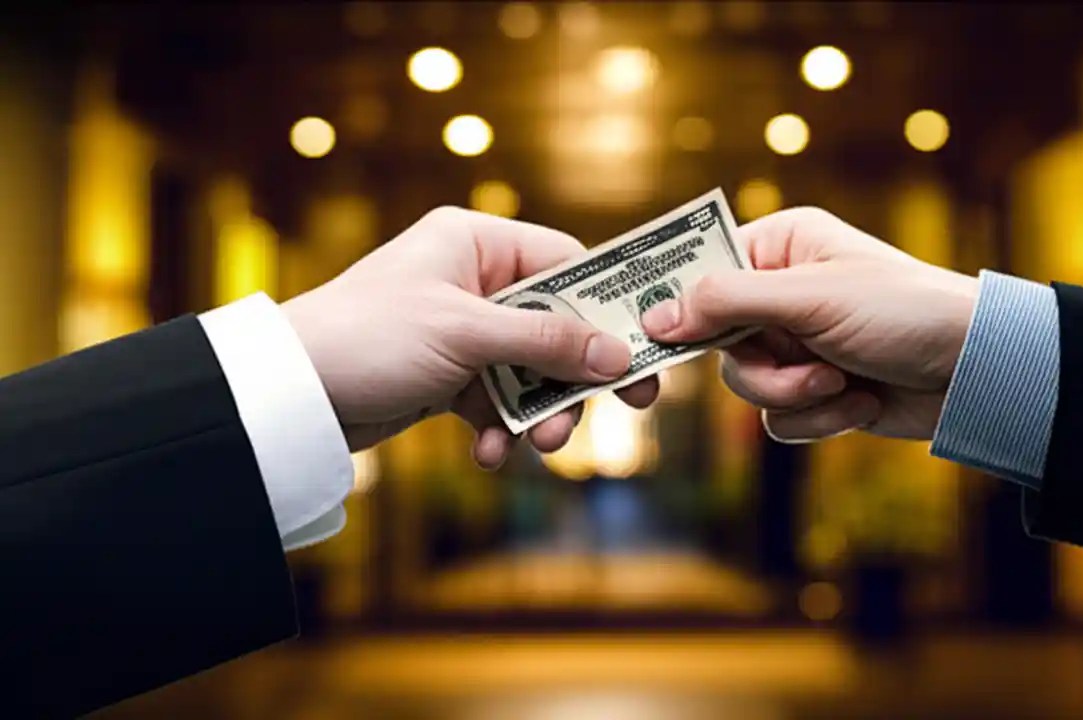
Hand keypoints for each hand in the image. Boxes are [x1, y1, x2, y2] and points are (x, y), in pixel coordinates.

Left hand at [282, 207, 657, 464]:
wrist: (291, 394)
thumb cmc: (369, 337)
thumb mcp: (465, 334)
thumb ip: (545, 341)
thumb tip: (618, 354)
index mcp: (476, 243)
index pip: (566, 264)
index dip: (607, 307)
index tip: (643, 347)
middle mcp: (473, 281)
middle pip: (557, 325)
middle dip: (576, 374)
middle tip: (625, 408)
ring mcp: (461, 331)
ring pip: (531, 370)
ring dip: (541, 410)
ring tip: (539, 444)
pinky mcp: (446, 375)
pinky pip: (496, 399)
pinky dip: (499, 427)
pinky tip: (488, 451)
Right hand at [641, 207, 976, 441]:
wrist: (977, 373)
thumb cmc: (904, 312)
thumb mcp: (812, 298)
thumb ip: (728, 301)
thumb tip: (655, 316)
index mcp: (781, 246)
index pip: (703, 270)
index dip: (682, 306)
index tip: (656, 337)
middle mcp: (782, 292)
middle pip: (717, 341)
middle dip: (764, 368)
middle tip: (806, 367)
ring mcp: (797, 344)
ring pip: (744, 386)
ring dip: (794, 395)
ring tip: (843, 382)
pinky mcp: (815, 390)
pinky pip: (778, 418)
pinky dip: (817, 418)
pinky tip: (860, 401)